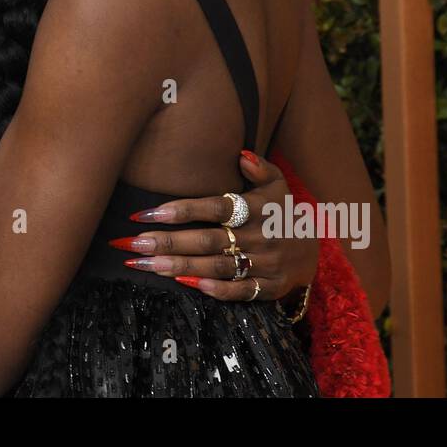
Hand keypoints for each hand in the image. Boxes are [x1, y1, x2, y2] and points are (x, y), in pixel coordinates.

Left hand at [111, 150, 318, 301]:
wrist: (313, 252)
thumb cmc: (281, 213)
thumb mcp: (277, 185)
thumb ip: (260, 168)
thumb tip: (241, 154)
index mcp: (257, 209)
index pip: (216, 208)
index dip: (182, 210)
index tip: (147, 214)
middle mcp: (260, 236)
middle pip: (208, 240)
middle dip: (168, 242)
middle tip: (133, 243)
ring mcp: (265, 264)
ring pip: (217, 266)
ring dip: (179, 266)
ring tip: (145, 265)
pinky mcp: (269, 287)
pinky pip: (240, 291)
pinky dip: (215, 289)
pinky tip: (186, 283)